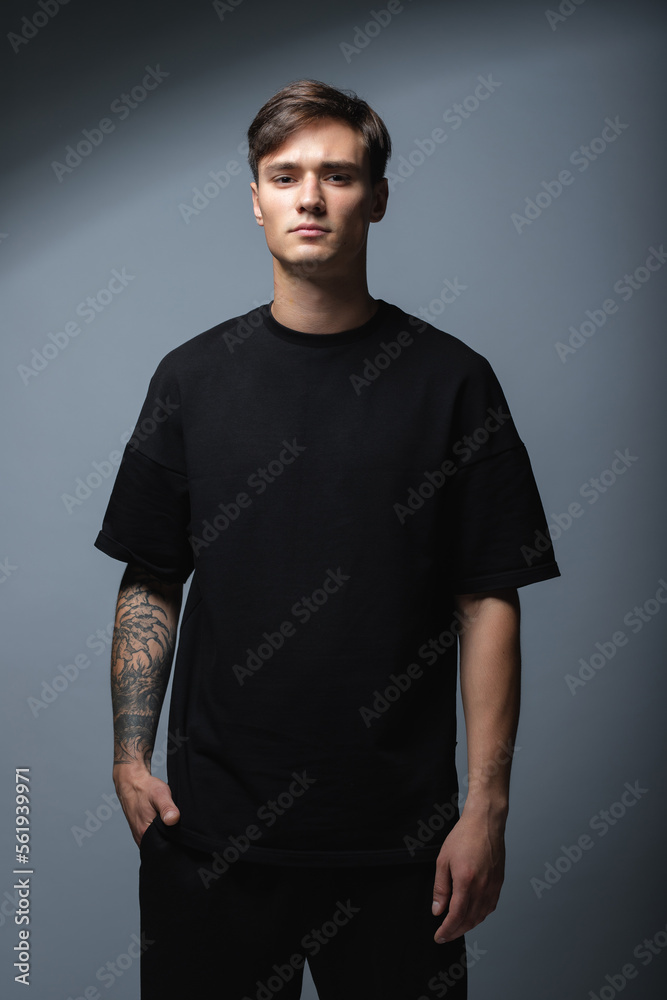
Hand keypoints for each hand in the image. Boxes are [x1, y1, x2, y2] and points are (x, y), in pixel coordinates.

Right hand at [113, 764, 179, 846]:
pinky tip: (164, 822)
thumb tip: (174, 820)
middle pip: (161, 845)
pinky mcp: (140, 830)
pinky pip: (153, 836)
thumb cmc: (146, 788)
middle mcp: (140, 837)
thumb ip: (167, 808)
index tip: (182, 833)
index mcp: (144, 832)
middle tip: (178, 826)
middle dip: (171, 839)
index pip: (163, 848)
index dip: (175, 843)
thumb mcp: (160, 794)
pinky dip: (160, 831)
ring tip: (171, 822)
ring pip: (157, 840)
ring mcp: (140, 834)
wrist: (132, 781)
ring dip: (165, 834)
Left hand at [431, 808, 505, 943]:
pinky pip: (490, 906)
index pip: (456, 916)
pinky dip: (480, 916)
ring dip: (468, 926)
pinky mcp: (499, 883)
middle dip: (456, 932)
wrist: (485, 822)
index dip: (447, 930)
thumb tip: (437, 911)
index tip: (439, 936)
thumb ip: (440, 888)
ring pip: (481, 916)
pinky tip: (472, 915)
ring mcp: (493, 886)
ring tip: (456, 927)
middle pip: (470, 920)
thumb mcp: (443, 860)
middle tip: (445, 935)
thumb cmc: (463, 837)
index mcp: (466, 881)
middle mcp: (482, 887)